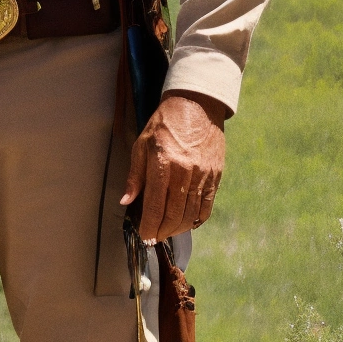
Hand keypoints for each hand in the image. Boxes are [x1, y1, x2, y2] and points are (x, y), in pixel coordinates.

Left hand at [122, 90, 227, 243]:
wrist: (196, 104)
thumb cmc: (165, 123)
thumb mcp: (142, 144)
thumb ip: (135, 175)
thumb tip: (127, 201)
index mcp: (163, 163)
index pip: (154, 206)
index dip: (149, 226)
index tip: (145, 236)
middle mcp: (184, 172)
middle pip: (173, 215)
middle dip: (162, 231)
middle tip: (155, 237)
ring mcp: (203, 175)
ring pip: (191, 214)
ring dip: (178, 228)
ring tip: (168, 231)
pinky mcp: (215, 175)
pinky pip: (207, 206)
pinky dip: (197, 219)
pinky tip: (187, 223)